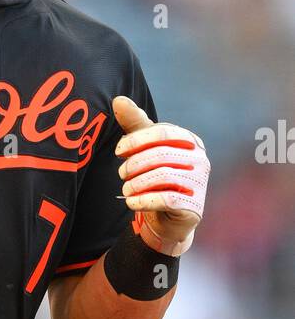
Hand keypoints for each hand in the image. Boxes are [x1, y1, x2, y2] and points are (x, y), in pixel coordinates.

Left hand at [112, 96, 209, 256]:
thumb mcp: (146, 149)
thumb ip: (135, 125)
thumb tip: (118, 100)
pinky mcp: (193, 206)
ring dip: (136, 183)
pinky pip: (165, 199)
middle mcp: (200, 159)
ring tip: (126, 189)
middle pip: (161, 154)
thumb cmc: (157, 178)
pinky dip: (143, 200)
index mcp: (190, 141)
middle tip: (122, 174)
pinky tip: (131, 202)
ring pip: (162, 176)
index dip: (136, 140)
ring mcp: (199, 183)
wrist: (167, 218)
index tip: (119, 151)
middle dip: (134, 164)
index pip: (162, 132)